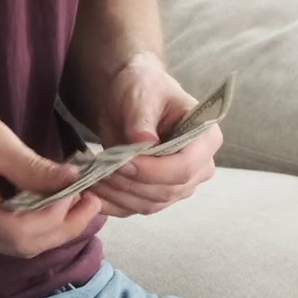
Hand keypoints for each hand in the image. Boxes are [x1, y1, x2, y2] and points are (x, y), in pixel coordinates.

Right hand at [0, 90, 100, 257]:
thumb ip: (31, 166)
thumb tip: (72, 182)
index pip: (22, 231)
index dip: (59, 217)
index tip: (85, 192)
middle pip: (23, 246)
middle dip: (63, 228)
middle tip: (92, 201)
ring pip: (17, 246)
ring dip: (52, 228)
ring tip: (79, 202)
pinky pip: (6, 236)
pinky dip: (35, 225)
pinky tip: (52, 204)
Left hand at [90, 55, 220, 216]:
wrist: (134, 99)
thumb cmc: (144, 88)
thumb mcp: (141, 94)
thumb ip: (142, 119)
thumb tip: (143, 143)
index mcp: (206, 137)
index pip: (185, 167)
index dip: (153, 170)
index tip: (122, 162)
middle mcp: (200, 166)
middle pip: (168, 190)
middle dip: (131, 183)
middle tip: (100, 170)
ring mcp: (181, 184)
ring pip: (151, 203)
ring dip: (119, 195)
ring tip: (91, 179)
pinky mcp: (159, 194)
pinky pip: (137, 208)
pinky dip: (114, 204)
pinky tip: (93, 194)